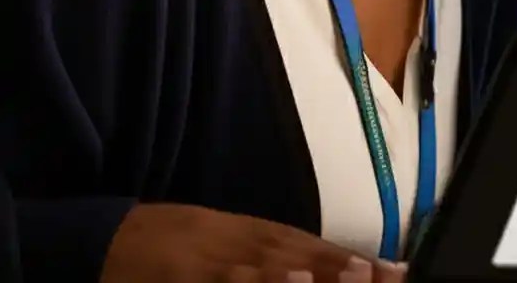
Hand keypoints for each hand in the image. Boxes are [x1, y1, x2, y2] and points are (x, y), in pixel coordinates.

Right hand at [101, 203, 408, 282]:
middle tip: (388, 277)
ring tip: (353, 276)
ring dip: (314, 274)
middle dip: (350, 272)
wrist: (114, 238)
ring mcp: (221, 262)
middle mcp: (252, 245)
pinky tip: (285, 279)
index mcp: (266, 238)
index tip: (401, 273)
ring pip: (275, 271)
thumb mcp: (241, 243)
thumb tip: (349, 268)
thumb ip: (290, 255)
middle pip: (309, 260)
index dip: (364, 264)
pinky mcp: (190, 278)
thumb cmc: (188, 247)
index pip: (324, 252)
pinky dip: (254, 281)